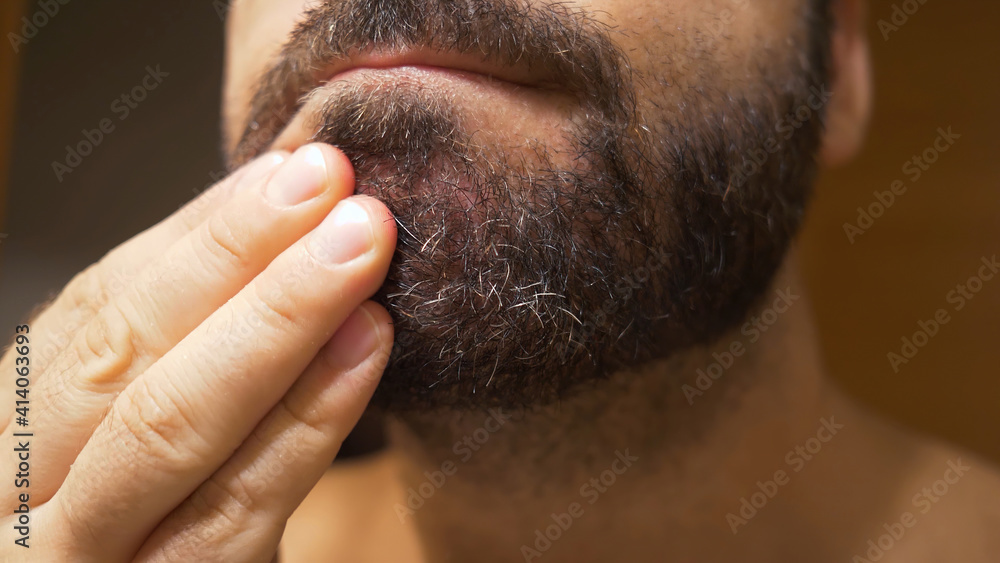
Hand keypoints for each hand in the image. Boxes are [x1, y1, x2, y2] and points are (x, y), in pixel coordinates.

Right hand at [0, 144, 396, 560]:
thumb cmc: (129, 532)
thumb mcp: (121, 444)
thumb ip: (172, 358)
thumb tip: (274, 238)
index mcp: (11, 433)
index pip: (96, 312)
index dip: (197, 236)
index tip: (290, 171)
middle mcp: (20, 495)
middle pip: (123, 353)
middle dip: (236, 258)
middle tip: (334, 183)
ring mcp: (80, 557)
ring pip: (169, 426)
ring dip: (278, 321)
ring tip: (363, 246)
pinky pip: (232, 511)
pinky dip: (304, 422)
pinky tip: (365, 349)